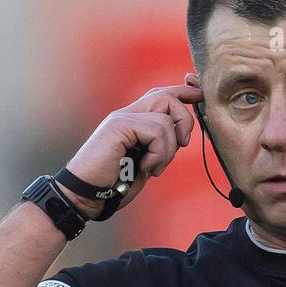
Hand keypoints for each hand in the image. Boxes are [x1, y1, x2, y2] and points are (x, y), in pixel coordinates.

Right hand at [55, 80, 203, 217]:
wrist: (86, 195)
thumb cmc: (112, 186)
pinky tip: (145, 167)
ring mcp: (122, 118)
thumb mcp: (144, 164)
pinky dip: (158, 153)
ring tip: (153, 167)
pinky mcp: (119, 126)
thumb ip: (159, 148)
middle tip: (181, 145)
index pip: (161, 94)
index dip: (184, 92)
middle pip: (167, 96)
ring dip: (168, 150)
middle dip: (184, 121)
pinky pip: (156, 131)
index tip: (199, 93)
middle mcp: (128, 114)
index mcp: (134, 120)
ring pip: (165, 119)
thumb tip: (181, 138)